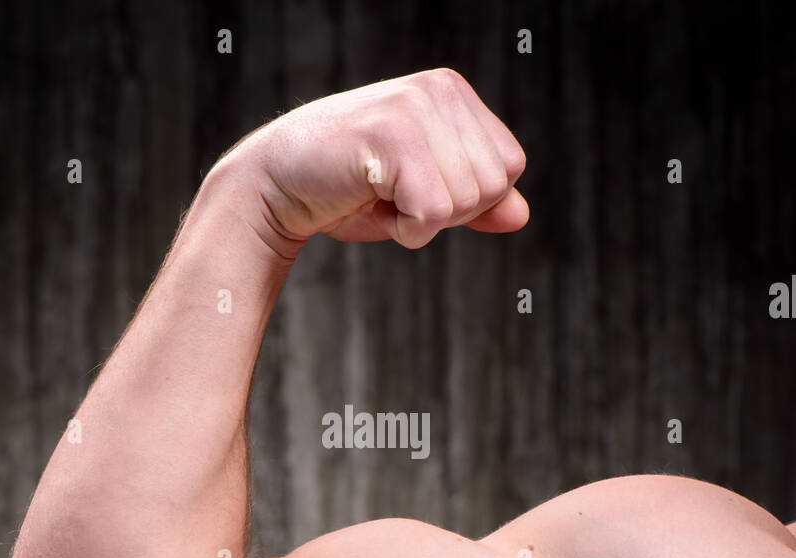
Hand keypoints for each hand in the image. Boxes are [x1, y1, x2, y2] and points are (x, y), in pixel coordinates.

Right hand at [227, 68, 528, 249]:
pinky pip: (434, 212)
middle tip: (392, 195)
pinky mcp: (392, 135)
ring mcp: (415, 107)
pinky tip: (369, 203)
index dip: (467, 200)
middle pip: (493, 185)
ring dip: (421, 221)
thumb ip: (474, 201)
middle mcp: (439, 89)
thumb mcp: (421, 195)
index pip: (508, 166)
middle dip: (445, 212)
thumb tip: (522, 215)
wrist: (274, 187)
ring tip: (378, 195)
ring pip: (466, 201)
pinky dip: (405, 229)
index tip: (414, 189)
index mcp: (452, 93)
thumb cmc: (346, 190)